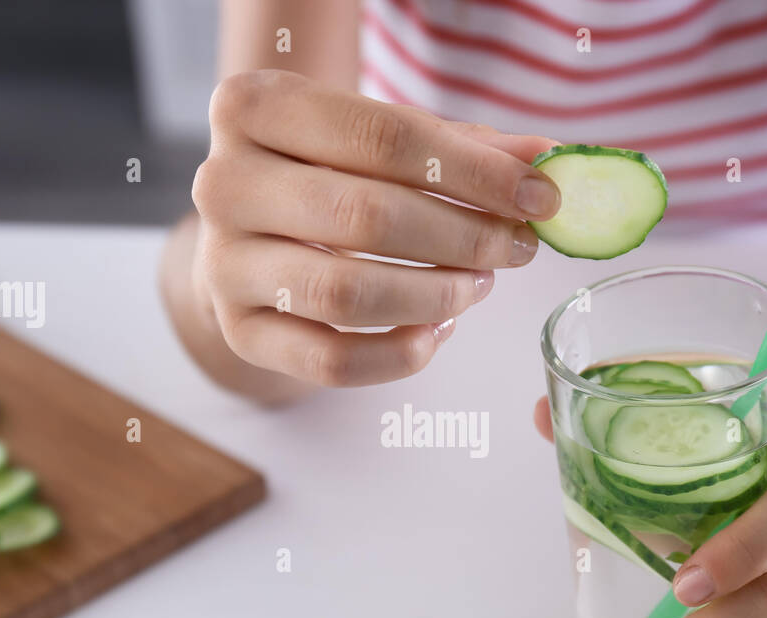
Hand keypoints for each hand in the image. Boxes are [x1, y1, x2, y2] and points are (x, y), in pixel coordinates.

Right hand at [187, 69, 559, 387]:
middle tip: (514, 249)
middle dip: (463, 238)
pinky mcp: (239, 331)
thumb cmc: (326, 171)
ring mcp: (223, 263)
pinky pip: (331, 361)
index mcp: (253, 107)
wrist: (250, 227)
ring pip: (347, 295)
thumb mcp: (380, 139)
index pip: (383, 137)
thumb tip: (543, 160)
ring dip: (435, 297)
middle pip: (366, 217)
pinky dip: (399, 355)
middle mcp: (223, 182)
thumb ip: (459, 147)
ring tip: (477, 287)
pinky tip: (439, 331)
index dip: (474, 172)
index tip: (538, 199)